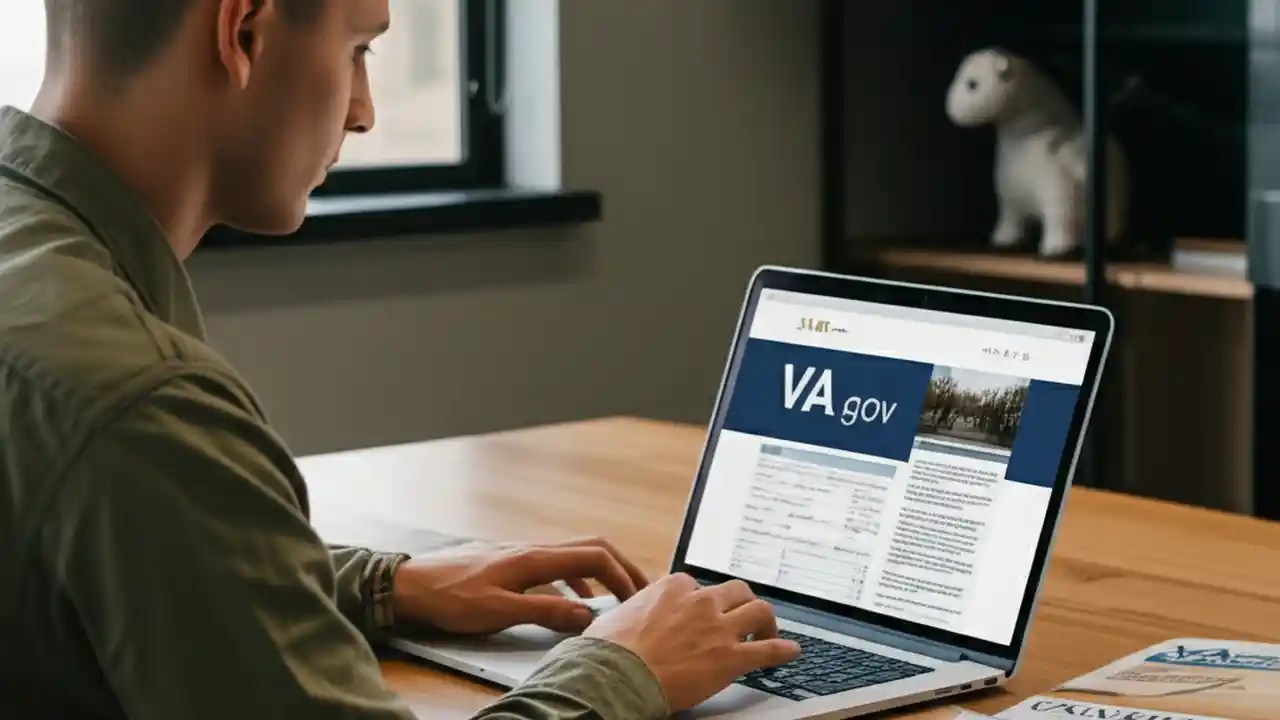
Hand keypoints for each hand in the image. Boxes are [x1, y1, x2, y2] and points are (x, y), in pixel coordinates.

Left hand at [392, 537, 648, 634]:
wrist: (413, 585)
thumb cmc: (451, 597)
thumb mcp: (500, 611)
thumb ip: (545, 612)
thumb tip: (587, 616)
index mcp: (535, 558)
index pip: (595, 556)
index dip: (623, 575)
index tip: (638, 596)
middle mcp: (534, 549)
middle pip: (592, 548)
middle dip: (621, 567)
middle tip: (641, 590)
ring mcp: (524, 554)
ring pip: (575, 556)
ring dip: (600, 574)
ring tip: (614, 599)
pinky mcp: (513, 564)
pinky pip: (558, 565)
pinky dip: (577, 580)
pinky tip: (573, 603)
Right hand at [585, 574, 800, 711]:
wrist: (616, 676)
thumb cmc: (609, 650)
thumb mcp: (618, 616)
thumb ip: (635, 611)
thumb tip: (627, 617)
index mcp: (673, 588)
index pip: (698, 587)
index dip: (702, 602)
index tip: (702, 614)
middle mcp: (701, 601)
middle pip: (736, 591)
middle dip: (741, 603)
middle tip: (741, 618)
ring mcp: (718, 628)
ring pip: (758, 610)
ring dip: (765, 622)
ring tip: (767, 632)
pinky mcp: (730, 658)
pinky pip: (767, 650)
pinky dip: (783, 650)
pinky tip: (792, 652)